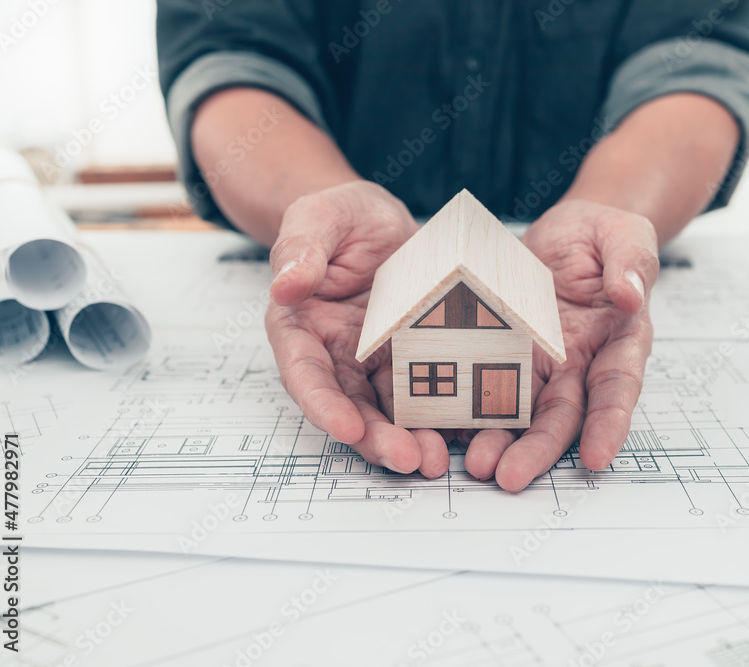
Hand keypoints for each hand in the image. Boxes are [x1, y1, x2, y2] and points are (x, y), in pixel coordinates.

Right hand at [266, 180, 450, 477]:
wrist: (382, 220)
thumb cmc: (342, 216)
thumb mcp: (320, 217)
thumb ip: (302, 247)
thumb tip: (285, 285)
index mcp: (301, 327)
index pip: (305, 373)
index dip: (322, 405)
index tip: (346, 428)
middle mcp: (336, 355)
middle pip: (350, 407)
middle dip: (377, 439)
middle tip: (411, 460)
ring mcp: (375, 362)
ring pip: (388, 411)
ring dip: (410, 440)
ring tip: (437, 461)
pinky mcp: (413, 360)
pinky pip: (425, 393)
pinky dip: (439, 417)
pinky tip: (463, 433)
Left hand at [464, 199, 657, 490]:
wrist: (566, 231)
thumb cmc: (602, 236)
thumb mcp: (624, 236)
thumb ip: (631, 262)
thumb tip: (632, 294)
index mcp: (616, 341)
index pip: (616, 387)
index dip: (608, 423)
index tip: (597, 456)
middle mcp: (576, 364)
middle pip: (560, 416)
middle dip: (538, 450)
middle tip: (510, 476)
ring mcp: (536, 363)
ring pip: (519, 413)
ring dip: (499, 442)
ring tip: (475, 465)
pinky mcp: (499, 353)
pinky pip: (480, 384)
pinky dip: (465, 410)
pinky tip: (443, 431)